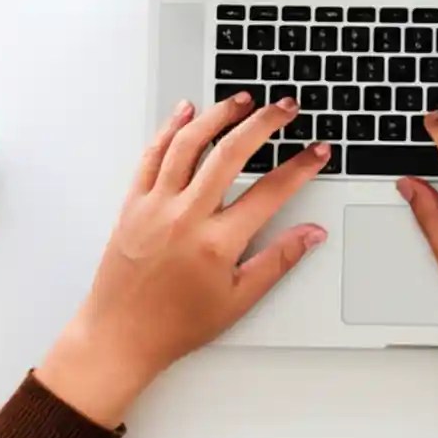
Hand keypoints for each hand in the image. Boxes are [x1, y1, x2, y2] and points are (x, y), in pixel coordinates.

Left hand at [36, 94, 329, 427]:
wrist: (119, 337)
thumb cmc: (175, 325)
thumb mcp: (239, 299)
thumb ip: (279, 260)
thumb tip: (312, 234)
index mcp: (216, 243)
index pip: (272, 192)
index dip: (301, 166)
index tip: (317, 151)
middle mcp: (185, 217)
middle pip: (232, 153)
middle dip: (264, 123)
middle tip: (285, 108)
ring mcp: (156, 206)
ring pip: (190, 144)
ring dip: (219, 115)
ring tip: (243, 99)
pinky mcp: (133, 204)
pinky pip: (152, 155)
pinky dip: (170, 129)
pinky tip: (187, 112)